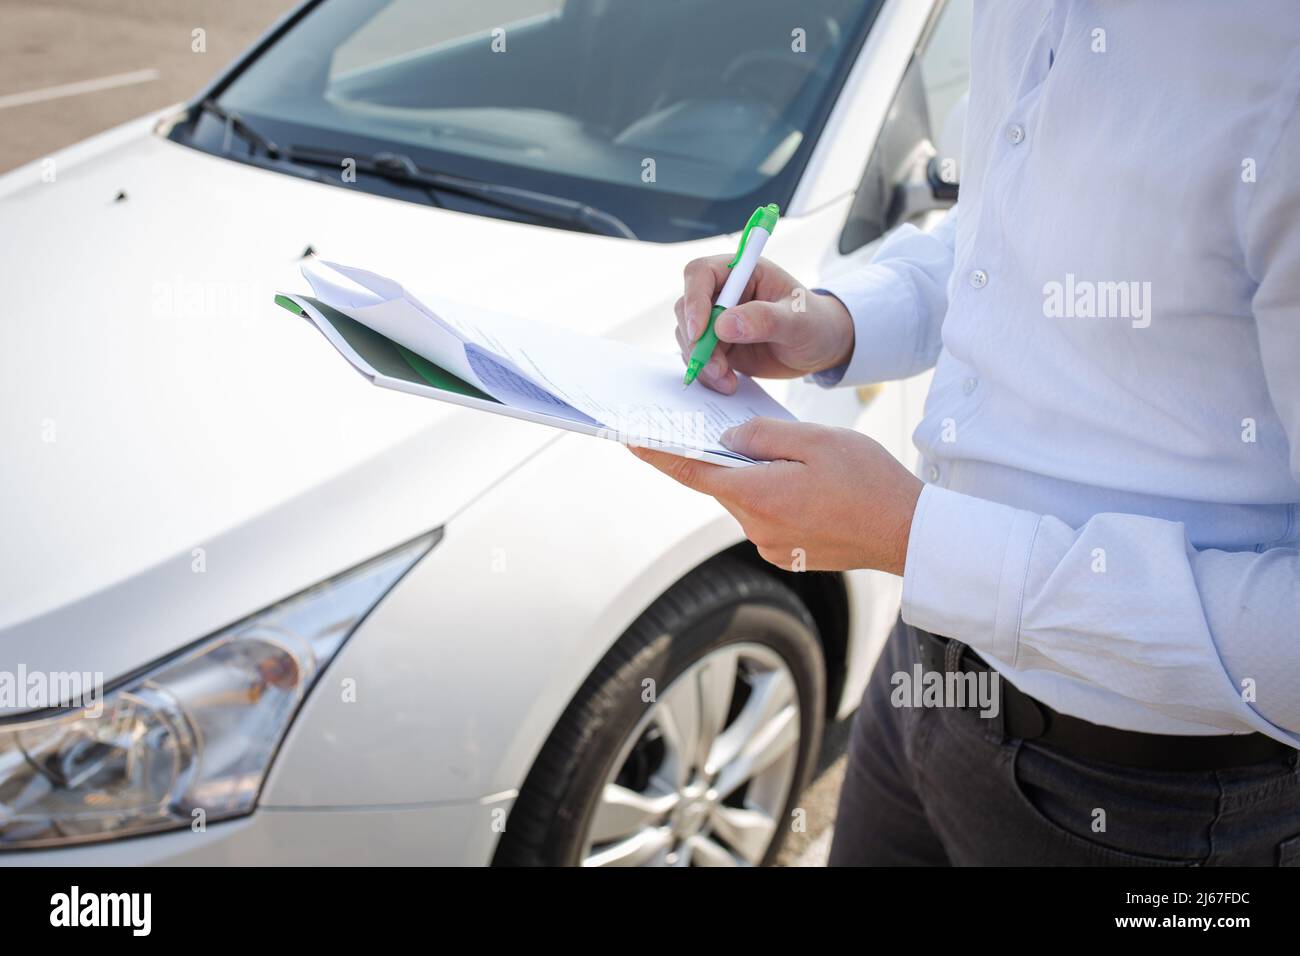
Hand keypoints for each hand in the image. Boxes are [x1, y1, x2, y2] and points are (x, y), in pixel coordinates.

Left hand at [629, 418, 922, 574]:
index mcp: (757, 495)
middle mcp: (756, 526)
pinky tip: (808, 486)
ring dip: (759, 477)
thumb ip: (763, 435)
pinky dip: (775, 496)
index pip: (691, 470)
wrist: (909, 533)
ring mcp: (771, 545)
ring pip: (747, 498)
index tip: (628, 438)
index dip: (657, 453)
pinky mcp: (788, 553)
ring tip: (801, 462)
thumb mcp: (816, 441)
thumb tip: (729, 438)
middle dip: (728, 456)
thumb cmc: (870, 483)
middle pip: (722, 482)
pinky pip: (767, 516)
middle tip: (747, 431)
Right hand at [675, 255, 854, 393]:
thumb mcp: (798, 321)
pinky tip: (729, 384)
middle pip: (687, 308)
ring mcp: (718, 319)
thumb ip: (765, 320)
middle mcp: (724, 292)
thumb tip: (724, 325)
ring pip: (688, 337)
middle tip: (717, 368)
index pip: (701, 273)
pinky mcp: (718, 345)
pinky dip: (707, 374)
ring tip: (727, 380)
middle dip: (696, 341)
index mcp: (743, 272)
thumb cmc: (815, 324)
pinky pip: (698, 358)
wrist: (820, 348)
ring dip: (702, 362)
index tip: (700, 332)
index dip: (694, 300)